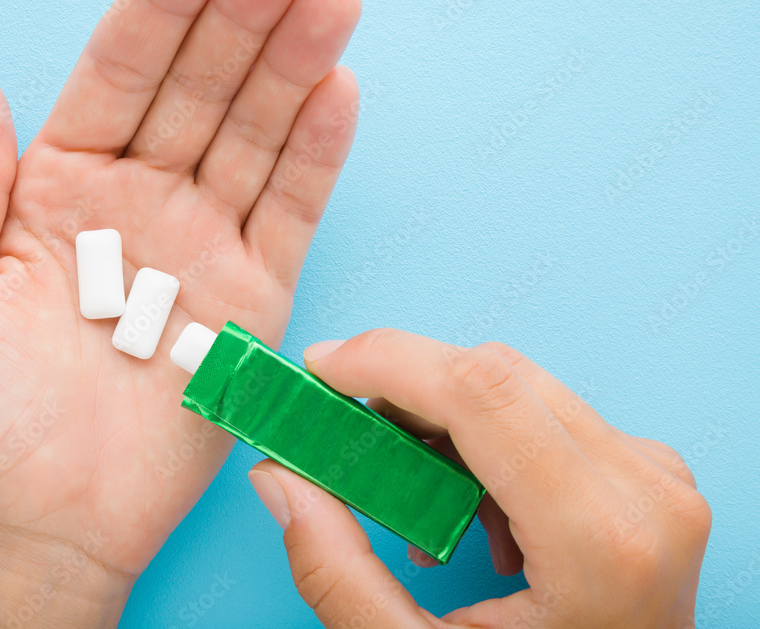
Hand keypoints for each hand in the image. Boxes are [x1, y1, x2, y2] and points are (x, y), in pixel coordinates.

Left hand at [0, 0, 360, 624]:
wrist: (43, 519)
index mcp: (61, 186)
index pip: (119, 73)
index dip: (160, 7)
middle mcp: (139, 202)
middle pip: (200, 89)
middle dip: (244, 17)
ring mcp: (201, 245)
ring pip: (254, 137)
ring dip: (293, 69)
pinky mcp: (250, 300)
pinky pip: (288, 215)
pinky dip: (314, 158)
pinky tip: (336, 93)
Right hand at [248, 331, 710, 627]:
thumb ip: (338, 573)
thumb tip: (280, 479)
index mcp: (599, 541)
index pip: (482, 393)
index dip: (389, 361)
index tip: (321, 370)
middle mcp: (642, 491)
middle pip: (495, 376)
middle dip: (401, 390)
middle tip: (344, 435)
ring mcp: (655, 475)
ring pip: (517, 385)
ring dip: (441, 423)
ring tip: (417, 508)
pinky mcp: (649, 471)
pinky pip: (544, 414)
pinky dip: (483, 443)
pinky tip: (469, 515)